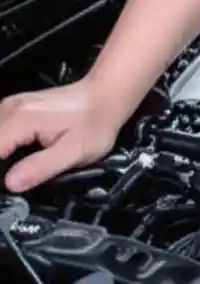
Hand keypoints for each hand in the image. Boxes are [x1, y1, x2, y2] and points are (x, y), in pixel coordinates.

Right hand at [0, 80, 125, 191]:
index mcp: (19, 120)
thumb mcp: (75, 151)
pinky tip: (15, 158)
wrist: (105, 97)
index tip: (8, 186)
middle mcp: (9, 108)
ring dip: (2, 154)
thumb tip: (11, 184)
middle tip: (16, 181)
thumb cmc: (95, 124)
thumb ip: (41, 167)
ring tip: (16, 170)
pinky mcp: (14, 108)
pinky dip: (3, 146)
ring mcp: (10, 106)